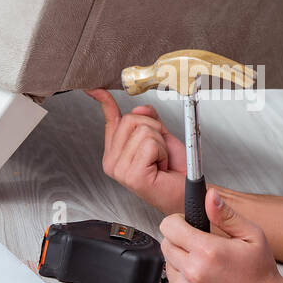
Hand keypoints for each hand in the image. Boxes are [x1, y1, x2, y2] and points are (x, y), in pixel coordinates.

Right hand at [85, 88, 187, 215]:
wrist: (186, 193)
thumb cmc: (175, 171)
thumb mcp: (162, 138)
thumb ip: (150, 121)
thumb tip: (139, 108)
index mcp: (116, 152)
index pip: (111, 120)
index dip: (105, 102)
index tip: (96, 89)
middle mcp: (113, 161)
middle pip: (131, 120)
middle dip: (153, 129)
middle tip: (159, 150)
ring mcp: (119, 169)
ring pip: (143, 131)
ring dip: (160, 143)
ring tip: (161, 160)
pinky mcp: (131, 175)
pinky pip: (150, 144)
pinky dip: (162, 152)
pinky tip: (161, 166)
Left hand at [159, 187, 282, 282]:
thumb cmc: (260, 276)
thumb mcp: (252, 237)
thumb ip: (226, 215)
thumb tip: (209, 197)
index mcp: (208, 252)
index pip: (169, 226)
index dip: (179, 222)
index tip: (187, 225)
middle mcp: (193, 274)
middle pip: (166, 245)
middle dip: (180, 242)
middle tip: (202, 249)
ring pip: (168, 266)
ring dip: (181, 264)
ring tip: (206, 269)